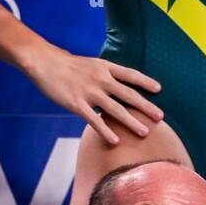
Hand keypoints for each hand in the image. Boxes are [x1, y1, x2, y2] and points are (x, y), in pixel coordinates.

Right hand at [29, 48, 163, 144]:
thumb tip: (121, 84)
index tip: (159, 89)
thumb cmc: (69, 66)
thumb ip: (106, 74)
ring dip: (131, 122)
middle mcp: (101, 79)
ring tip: (144, 132)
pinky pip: (94, 120)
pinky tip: (116, 141)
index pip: (130, 74)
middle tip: (160, 117)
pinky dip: (106, 131)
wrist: (46, 63)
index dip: (145, 82)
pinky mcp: (77, 104)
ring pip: (115, 109)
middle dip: (145, 106)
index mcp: (105, 67)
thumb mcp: (92, 64)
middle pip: (128, 94)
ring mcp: (89, 92)